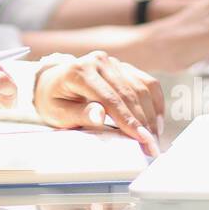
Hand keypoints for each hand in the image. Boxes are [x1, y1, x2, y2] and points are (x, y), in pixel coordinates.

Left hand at [33, 52, 162, 155]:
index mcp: (80, 71)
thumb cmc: (54, 100)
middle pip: (129, 94)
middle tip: (152, 147)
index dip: (128, 120)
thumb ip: (79, 114)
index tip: (142, 139)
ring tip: (154, 138)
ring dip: (151, 115)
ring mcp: (113, 62)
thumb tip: (99, 116)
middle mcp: (99, 61)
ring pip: (141, 89)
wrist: (53, 83)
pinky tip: (155, 121)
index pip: (110, 98)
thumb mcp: (57, 113)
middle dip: (143, 123)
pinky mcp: (124, 67)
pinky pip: (147, 82)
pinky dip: (154, 102)